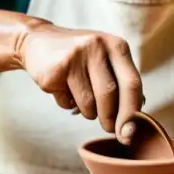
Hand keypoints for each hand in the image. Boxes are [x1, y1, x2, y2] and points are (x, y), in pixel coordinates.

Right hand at [19, 20, 143, 143]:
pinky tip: (63, 89)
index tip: (129, 134)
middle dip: (110, 119)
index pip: (132, 83)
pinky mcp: (55, 69)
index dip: (132, 113)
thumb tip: (134, 121)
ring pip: (89, 103)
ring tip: (81, 99)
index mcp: (117, 46)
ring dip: (88, 112)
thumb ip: (123, 85)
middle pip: (111, 95)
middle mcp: (98, 46)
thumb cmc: (81, 58)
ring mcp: (75, 56)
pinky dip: (67, 105)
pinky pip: (66, 103)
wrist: (39, 40)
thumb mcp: (106, 61)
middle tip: (108, 129)